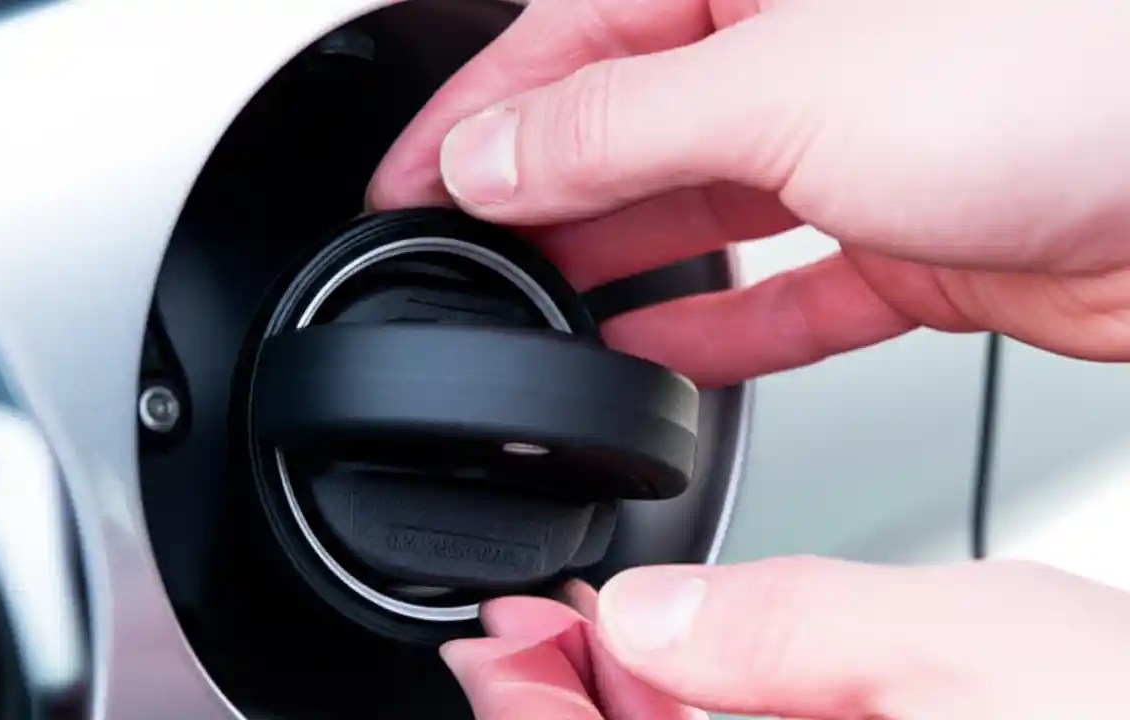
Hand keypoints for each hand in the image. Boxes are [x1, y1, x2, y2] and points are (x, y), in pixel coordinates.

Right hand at [369, 0, 1129, 385]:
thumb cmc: (1065, 67)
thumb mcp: (783, 85)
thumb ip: (615, 125)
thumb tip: (491, 151)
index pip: (569, 36)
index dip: (475, 114)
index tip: (405, 183)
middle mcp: (802, 50)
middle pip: (627, 127)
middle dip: (539, 198)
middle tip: (463, 264)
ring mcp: (858, 148)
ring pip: (699, 215)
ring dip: (620, 272)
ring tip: (538, 319)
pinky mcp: (911, 240)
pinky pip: (784, 295)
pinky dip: (720, 335)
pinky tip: (656, 362)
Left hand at [443, 558, 1129, 718]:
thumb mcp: (976, 650)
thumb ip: (796, 628)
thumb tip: (653, 611)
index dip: (530, 712)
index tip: (497, 639)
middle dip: (569, 707)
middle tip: (527, 627)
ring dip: (635, 711)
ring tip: (597, 634)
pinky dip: (713, 719)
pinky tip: (694, 676)